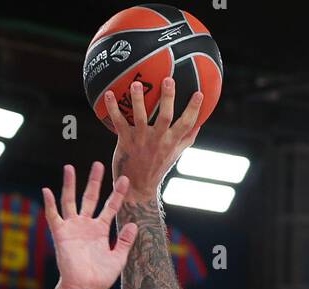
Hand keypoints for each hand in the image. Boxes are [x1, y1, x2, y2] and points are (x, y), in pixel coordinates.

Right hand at [42, 162, 137, 288]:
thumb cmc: (100, 278)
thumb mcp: (118, 259)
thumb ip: (125, 241)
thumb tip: (134, 224)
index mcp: (100, 230)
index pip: (110, 206)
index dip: (118, 193)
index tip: (126, 179)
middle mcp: (86, 225)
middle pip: (90, 197)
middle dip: (94, 181)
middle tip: (98, 164)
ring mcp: (73, 228)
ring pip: (70, 201)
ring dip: (69, 184)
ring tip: (69, 167)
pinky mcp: (61, 234)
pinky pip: (53, 216)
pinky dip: (49, 203)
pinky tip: (47, 190)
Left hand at [105, 78, 203, 196]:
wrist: (137, 188)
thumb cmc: (157, 169)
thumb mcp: (175, 155)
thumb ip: (186, 139)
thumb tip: (199, 123)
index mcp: (170, 142)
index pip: (186, 124)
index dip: (193, 109)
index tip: (199, 94)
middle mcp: (157, 141)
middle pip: (165, 117)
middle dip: (167, 98)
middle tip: (168, 80)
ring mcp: (141, 141)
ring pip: (140, 118)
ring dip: (138, 100)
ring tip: (136, 84)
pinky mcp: (125, 142)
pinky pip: (118, 123)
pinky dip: (113, 108)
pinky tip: (109, 94)